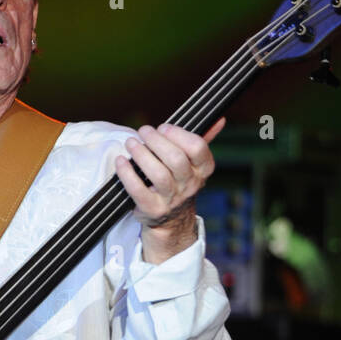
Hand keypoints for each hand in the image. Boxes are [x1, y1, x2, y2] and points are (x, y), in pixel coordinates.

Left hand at [115, 118, 224, 263]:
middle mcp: (190, 185)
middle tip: (143, 131)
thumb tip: (219, 119)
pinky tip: (121, 161)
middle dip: (157, 141)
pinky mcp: (152, 209)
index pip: (198, 148)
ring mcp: (171, 199)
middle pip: (176, 159)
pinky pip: (138, 190)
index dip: (179, 134)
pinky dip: (127, 174)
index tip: (163, 127)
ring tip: (131, 143)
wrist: (172, 220)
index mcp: (202, 170)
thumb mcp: (194, 164)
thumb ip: (203, 140)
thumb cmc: (179, 182)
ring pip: (158, 174)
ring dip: (142, 155)